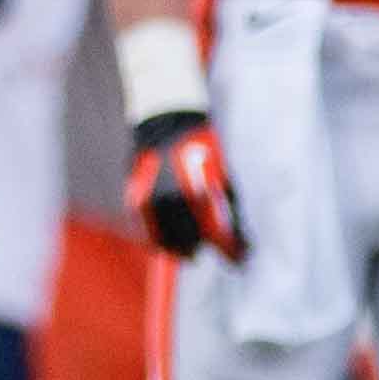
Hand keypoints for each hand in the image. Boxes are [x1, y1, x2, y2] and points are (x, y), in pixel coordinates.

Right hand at [126, 106, 243, 258]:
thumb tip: (241, 238)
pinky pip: (148, 230)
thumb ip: (229, 209)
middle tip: (205, 253)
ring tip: (187, 252)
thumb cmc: (202, 147)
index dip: (231, 251)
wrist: (167, 121)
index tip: (239, 258)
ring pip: (166, 242)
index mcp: (200, 195)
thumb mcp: (223, 176)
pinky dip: (159, 238)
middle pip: (189, 245)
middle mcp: (175, 202)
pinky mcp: (137, 199)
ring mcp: (153, 201)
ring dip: (178, 249)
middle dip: (200, 250)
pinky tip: (167, 241)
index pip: (217, 237)